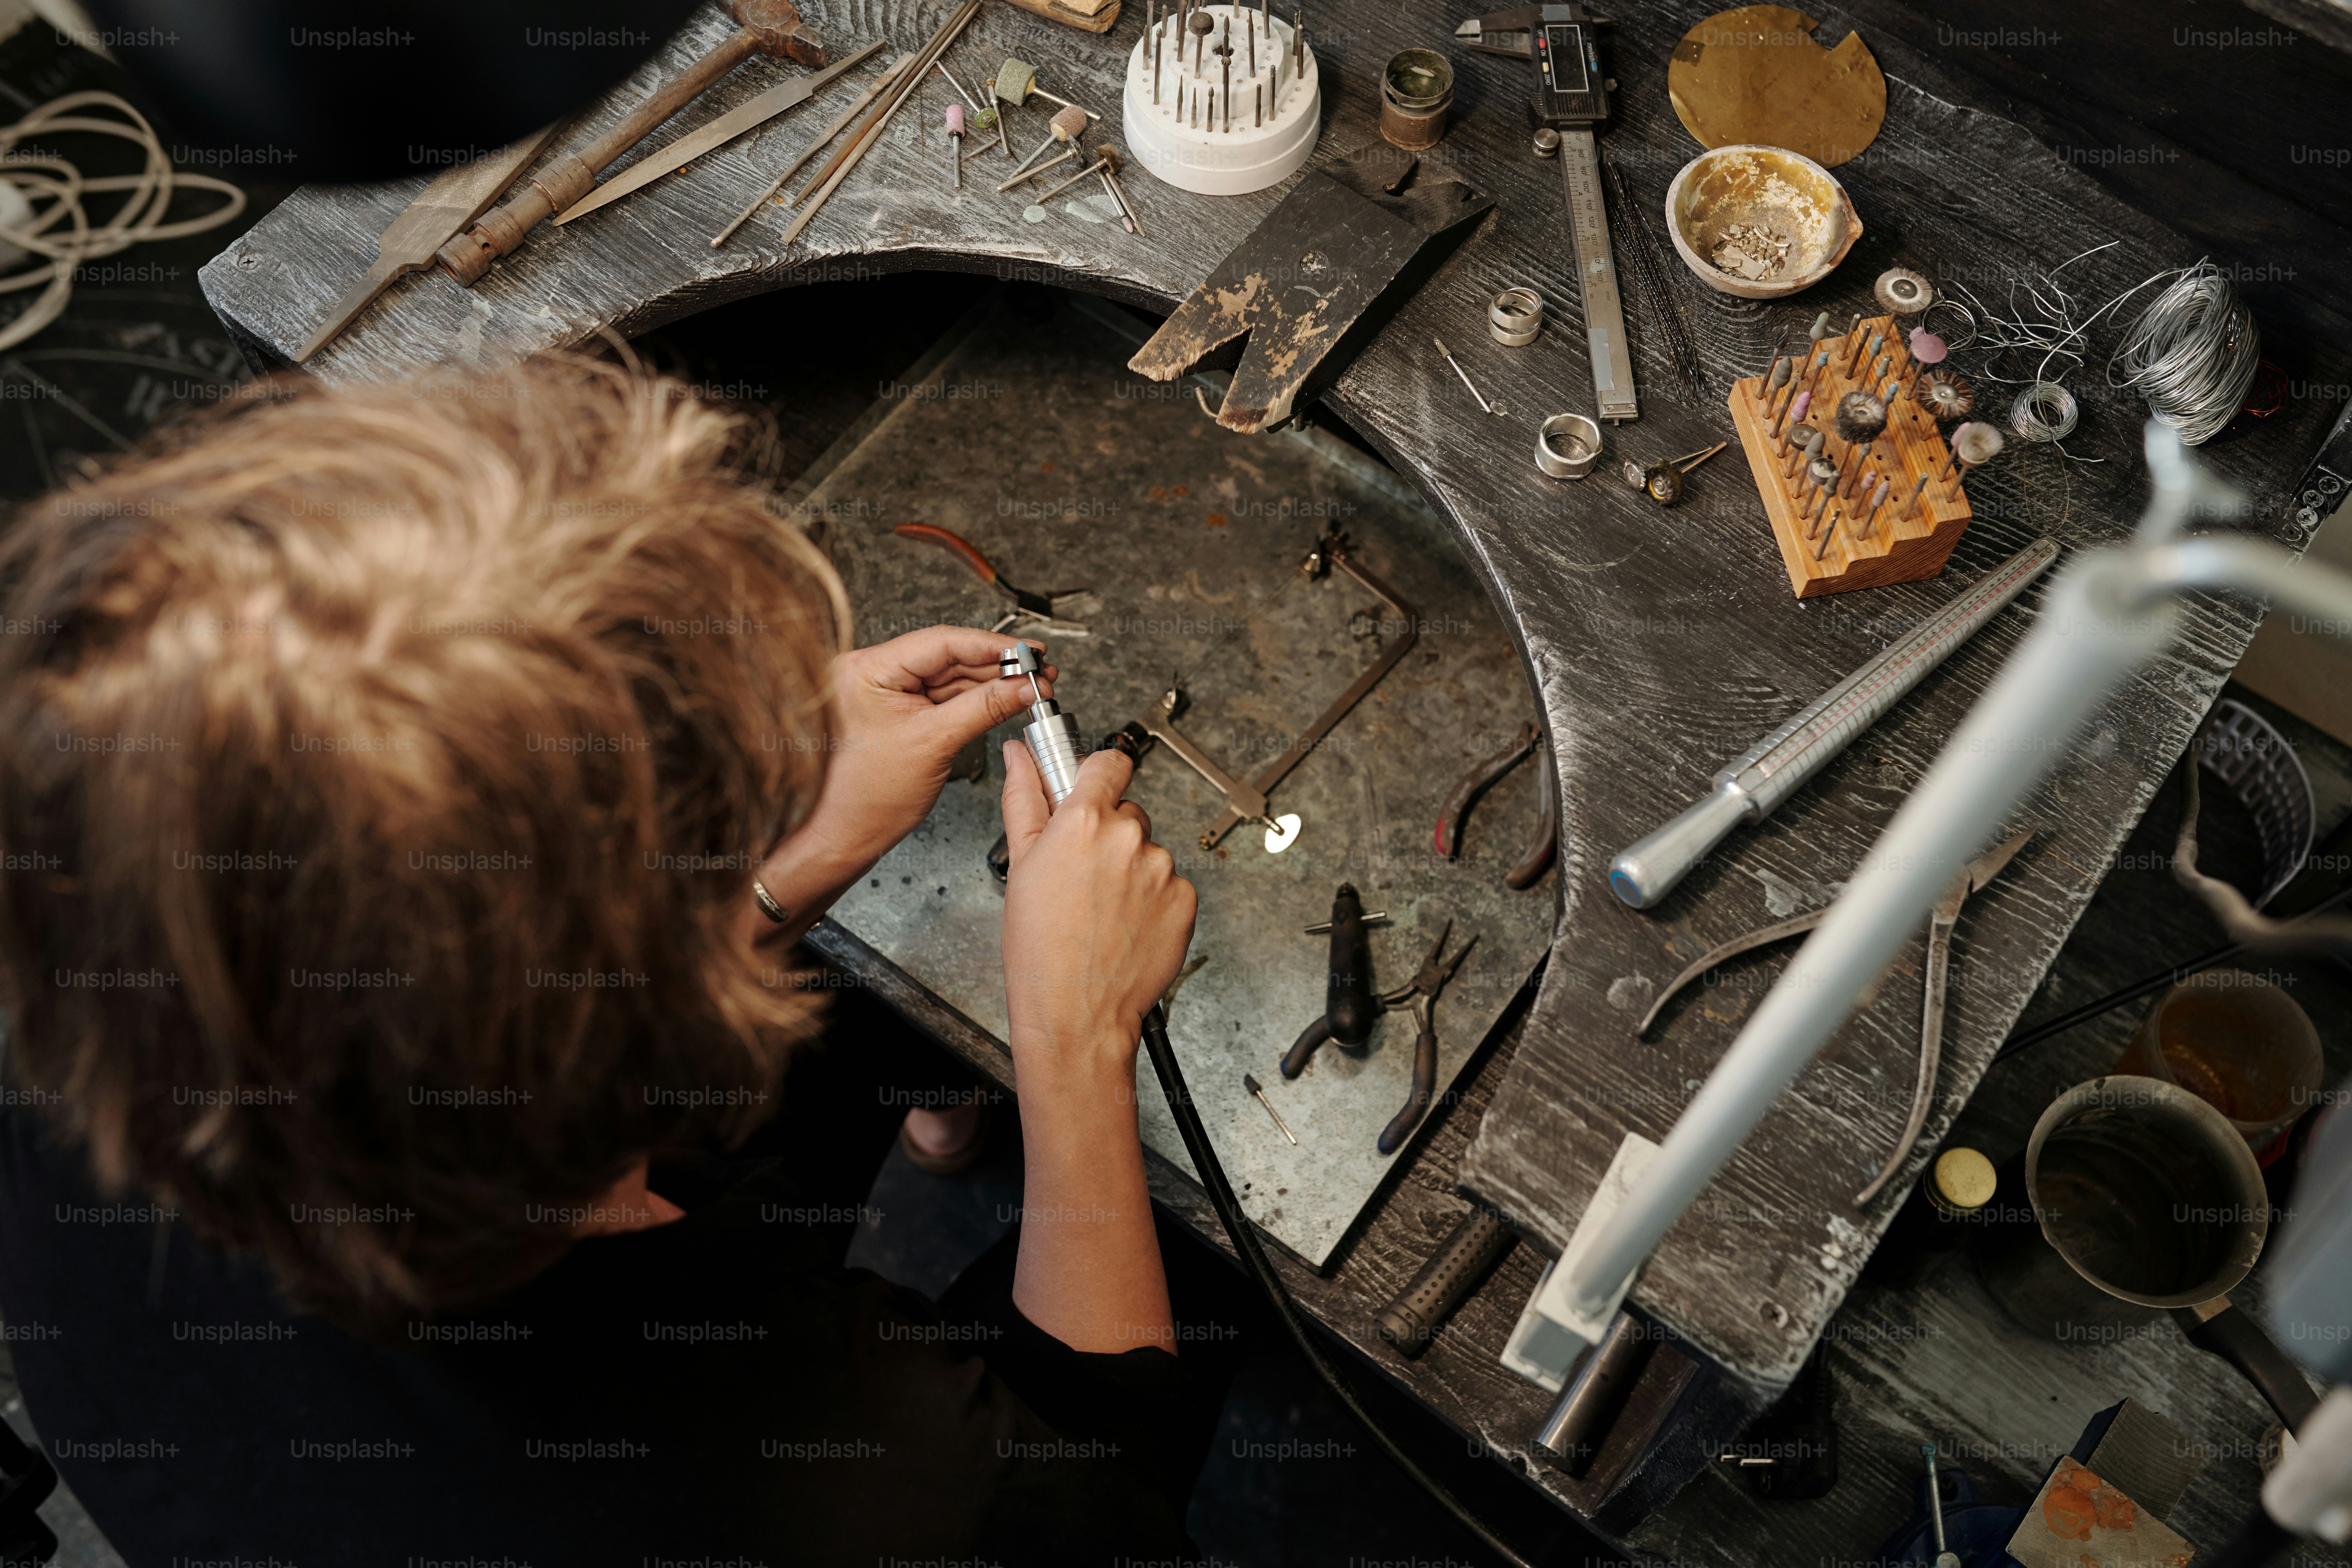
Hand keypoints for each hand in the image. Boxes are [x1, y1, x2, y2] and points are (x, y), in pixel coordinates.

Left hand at [792, 626, 1055, 871]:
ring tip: (1030, 687)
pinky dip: (976, 699)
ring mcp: (885, 691)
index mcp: (867, 669)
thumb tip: (1023, 686)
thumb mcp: (934, 743)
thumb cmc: (865, 797)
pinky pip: (943, 696)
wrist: (843, 835)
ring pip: (950, 676)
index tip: (1029, 652)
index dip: (992, 645)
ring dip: (992, 682)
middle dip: (998, 665)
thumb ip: (984, 708)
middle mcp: (872, 672)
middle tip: (1039, 672)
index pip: (941, 641)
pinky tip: (1004, 698)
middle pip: (948, 655)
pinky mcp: (898, 711)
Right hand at [999, 742, 1196, 1067]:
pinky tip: (1125, 926)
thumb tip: (1019, 755)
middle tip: (1082, 878)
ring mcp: (1163, 870)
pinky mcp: (1185, 901)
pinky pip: (1170, 886)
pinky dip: (1152, 901)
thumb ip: (1024, 798)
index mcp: (1085, 821)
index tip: (1091, 792)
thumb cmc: (1040, 949)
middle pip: (1126, 814)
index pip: (1109, 763)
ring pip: (1148, 853)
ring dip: (1130, 872)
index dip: (1098, 777)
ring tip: (1101, 912)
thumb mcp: (1021, 865)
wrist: (1075, 1013)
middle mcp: (1130, 838)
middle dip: (1107, 837)